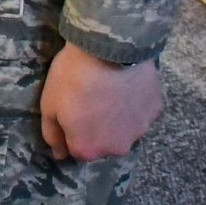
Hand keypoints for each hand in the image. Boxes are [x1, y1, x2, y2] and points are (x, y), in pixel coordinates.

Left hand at [40, 43, 163, 161]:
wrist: (108, 50)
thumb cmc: (73, 78)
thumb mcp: (49, 104)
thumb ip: (53, 134)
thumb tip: (60, 155)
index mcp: (90, 149)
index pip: (78, 149)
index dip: (71, 129)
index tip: (70, 109)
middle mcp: (118, 148)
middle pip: (103, 142)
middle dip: (95, 127)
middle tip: (89, 98)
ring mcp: (140, 131)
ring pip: (124, 129)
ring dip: (116, 116)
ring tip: (107, 89)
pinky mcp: (156, 111)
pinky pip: (140, 111)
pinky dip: (133, 102)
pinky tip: (124, 83)